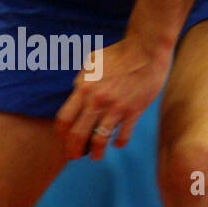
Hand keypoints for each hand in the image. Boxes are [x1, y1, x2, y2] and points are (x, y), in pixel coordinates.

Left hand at [54, 35, 171, 160]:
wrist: (146, 49)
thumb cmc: (119, 53)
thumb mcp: (92, 62)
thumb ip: (82, 78)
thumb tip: (76, 89)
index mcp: (83, 87)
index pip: (64, 118)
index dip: (62, 133)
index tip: (64, 139)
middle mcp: (96, 100)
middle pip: (78, 133)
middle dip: (73, 149)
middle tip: (75, 156)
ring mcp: (115, 108)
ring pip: (99, 140)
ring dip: (96, 152)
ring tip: (96, 156)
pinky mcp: (133, 111)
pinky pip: (123, 135)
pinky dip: (119, 142)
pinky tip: (118, 143)